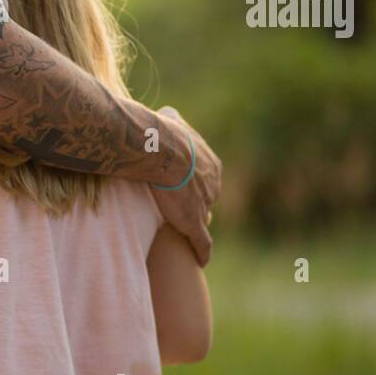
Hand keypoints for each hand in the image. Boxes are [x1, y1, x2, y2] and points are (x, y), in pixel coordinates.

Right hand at [148, 107, 221, 266]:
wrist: (161, 150)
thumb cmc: (163, 133)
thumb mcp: (171, 120)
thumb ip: (173, 119)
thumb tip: (166, 114)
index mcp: (211, 164)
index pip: (205, 179)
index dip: (194, 184)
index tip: (183, 187)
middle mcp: (213, 185)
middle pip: (207, 199)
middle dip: (197, 204)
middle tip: (180, 207)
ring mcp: (204, 205)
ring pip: (203, 219)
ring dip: (195, 225)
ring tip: (183, 231)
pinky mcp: (194, 223)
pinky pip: (202, 243)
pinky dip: (202, 252)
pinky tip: (201, 260)